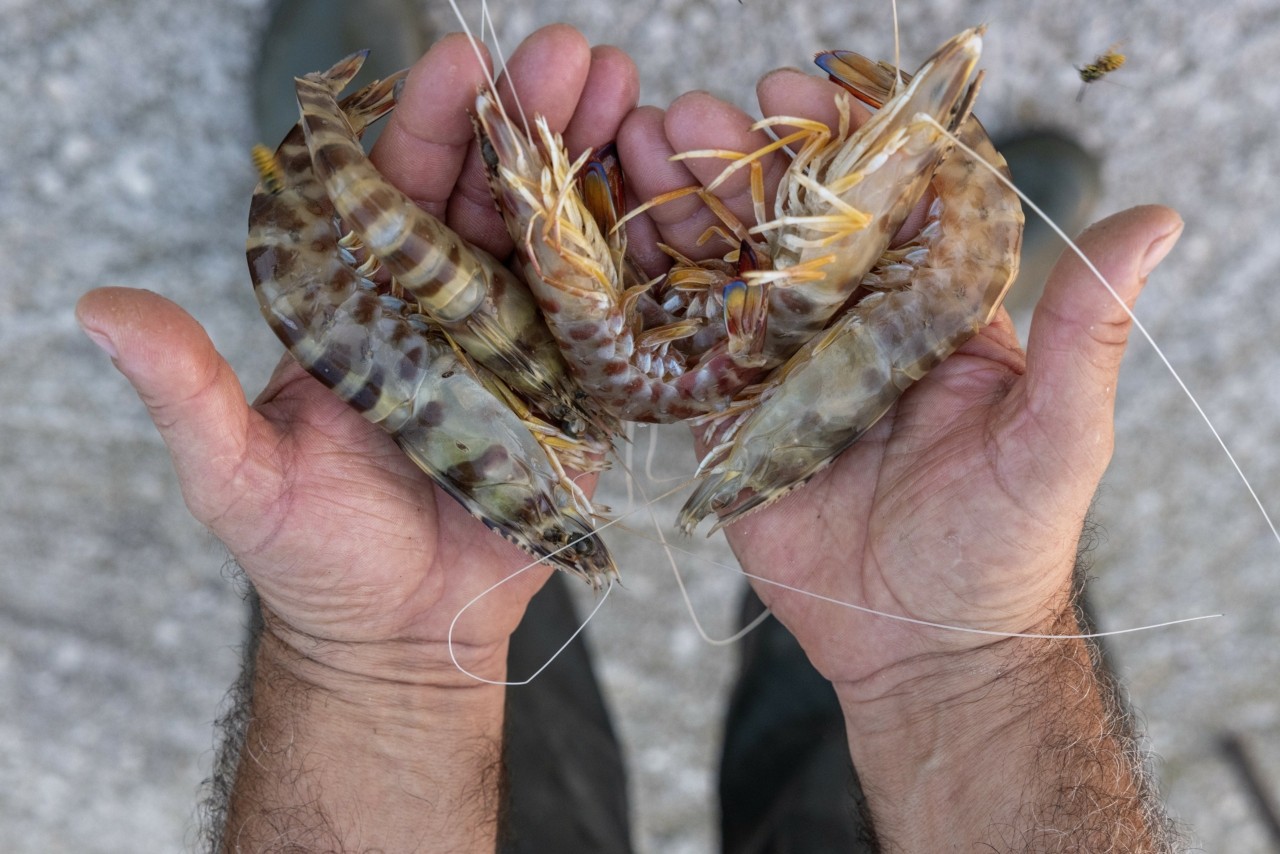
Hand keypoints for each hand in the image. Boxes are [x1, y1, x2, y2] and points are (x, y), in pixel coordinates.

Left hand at [75, 26, 641, 683]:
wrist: (404, 640)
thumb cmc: (317, 560)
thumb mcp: (238, 477)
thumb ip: (185, 392)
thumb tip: (96, 307)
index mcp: (367, 306)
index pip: (398, 195)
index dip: (432, 129)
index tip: (464, 65)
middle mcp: (447, 312)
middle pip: (492, 200)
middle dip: (531, 122)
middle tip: (574, 56)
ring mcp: (520, 349)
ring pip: (558, 242)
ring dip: (593, 168)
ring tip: (631, 97)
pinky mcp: (577, 397)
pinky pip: (609, 321)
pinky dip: (639, 260)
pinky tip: (665, 198)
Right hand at [616, 67, 1182, 690]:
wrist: (922, 645)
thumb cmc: (1003, 544)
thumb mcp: (1057, 435)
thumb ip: (1087, 331)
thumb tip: (1159, 219)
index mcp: (929, 303)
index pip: (885, 195)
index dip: (840, 136)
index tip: (795, 89)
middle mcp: (852, 320)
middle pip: (791, 220)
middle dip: (738, 160)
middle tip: (690, 116)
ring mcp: (783, 365)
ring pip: (728, 268)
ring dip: (682, 207)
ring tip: (636, 151)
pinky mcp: (728, 416)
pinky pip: (685, 347)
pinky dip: (648, 293)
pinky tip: (612, 242)